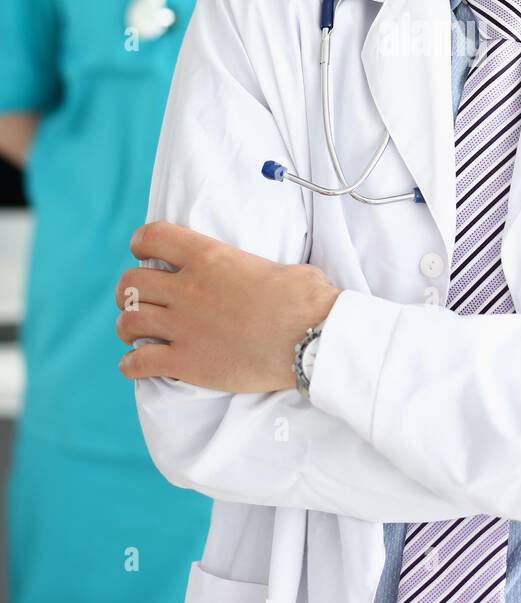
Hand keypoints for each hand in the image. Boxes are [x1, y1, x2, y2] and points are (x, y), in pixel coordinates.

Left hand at [115, 221, 340, 391]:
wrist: (310, 338)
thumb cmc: (305, 299)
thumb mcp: (278, 266)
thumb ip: (255, 267)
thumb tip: (266, 275)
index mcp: (208, 257)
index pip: (153, 237)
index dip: (141, 243)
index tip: (143, 252)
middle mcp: (187, 289)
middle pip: (131, 283)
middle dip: (129, 291)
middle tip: (140, 299)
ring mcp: (183, 328)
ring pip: (128, 323)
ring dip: (128, 327)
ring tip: (135, 333)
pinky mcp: (186, 363)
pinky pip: (139, 364)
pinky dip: (131, 365)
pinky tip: (136, 365)